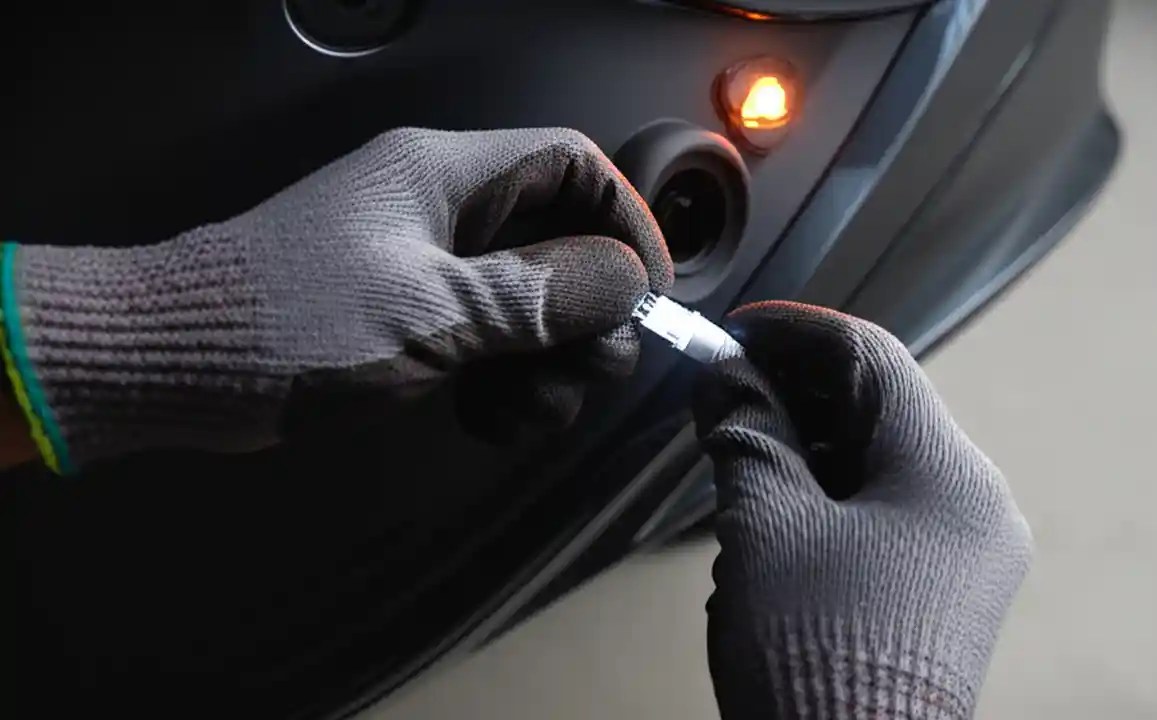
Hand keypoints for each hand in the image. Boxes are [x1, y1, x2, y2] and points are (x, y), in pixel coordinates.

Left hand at [9, 128, 671, 470]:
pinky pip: (490, 339)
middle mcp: (443, 211)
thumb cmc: (287, 322)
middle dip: (588, 314)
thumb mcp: (431, 312)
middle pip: (561, 241)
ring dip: (549, 362)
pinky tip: (490, 418)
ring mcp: (428, 267)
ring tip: (524, 410)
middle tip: (584, 371)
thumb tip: (626, 283)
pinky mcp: (411, 318)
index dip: (625, 222)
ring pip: (531, 302)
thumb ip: (537, 295)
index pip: (572, 165)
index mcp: (446, 175)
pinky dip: (507, 381)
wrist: (173, 364)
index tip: (648, 295)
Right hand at [694, 302, 1030, 719]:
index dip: (798, 332)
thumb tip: (728, 377)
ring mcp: (967, 553)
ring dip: (808, 441)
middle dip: (798, 391)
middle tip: (726, 388)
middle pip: (882, 408)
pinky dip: (828, 491)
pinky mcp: (944, 591)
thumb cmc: (817, 660)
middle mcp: (977, 507)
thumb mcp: (766, 527)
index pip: (875, 360)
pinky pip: (886, 510)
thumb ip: (748, 433)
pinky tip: (773, 504)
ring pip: (881, 459)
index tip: (739, 330)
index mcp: (951, 477)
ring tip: (740, 447)